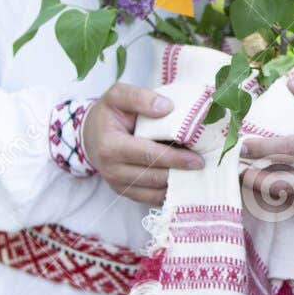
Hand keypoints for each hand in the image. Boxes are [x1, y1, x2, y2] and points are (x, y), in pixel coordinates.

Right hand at [83, 82, 202, 205]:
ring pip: (154, 191)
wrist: (90, 134)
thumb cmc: (108, 113)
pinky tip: (183, 183)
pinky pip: (150, 198)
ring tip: (196, 173)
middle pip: (154, 176)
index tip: (197, 159)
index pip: (148, 155)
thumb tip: (167, 107)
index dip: (175, 158)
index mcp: (110, 146)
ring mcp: (117, 184)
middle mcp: (111, 170)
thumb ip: (140, 97)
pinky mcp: (124, 192)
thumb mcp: (118, 95)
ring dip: (177, 184)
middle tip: (203, 165)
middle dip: (180, 172)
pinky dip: (168, 193)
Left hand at [240, 77, 293, 219]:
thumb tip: (290, 84)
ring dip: (266, 193)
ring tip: (251, 182)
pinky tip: (276, 192)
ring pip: (288, 201)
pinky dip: (287, 201)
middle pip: (280, 185)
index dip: (260, 149)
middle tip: (239, 171)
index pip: (286, 150)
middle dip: (254, 180)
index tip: (242, 146)